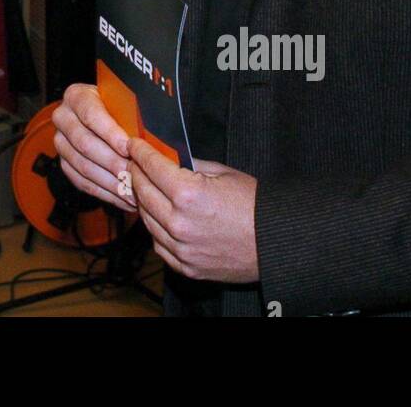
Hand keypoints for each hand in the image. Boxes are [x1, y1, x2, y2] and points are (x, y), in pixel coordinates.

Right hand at [50, 84, 136, 212]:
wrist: (101, 113)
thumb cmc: (117, 105)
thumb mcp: (123, 99)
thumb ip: (131, 111)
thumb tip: (151, 131)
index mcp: (76, 96)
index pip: (91, 114)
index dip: (110, 132)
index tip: (129, 147)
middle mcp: (63, 117)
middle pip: (85, 143)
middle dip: (112, 161)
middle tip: (134, 173)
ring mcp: (61, 142)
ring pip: (83, 166)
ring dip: (110, 181)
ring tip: (133, 191)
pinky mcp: (64, 163)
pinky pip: (82, 182)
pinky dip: (105, 192)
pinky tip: (124, 197)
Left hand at [127, 138, 259, 282]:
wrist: (276, 243)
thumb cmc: (254, 205)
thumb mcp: (223, 173)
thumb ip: (190, 164)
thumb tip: (168, 155)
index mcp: (188, 194)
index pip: (151, 167)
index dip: (140, 152)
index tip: (134, 144)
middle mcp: (179, 223)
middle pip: (142, 192)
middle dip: (136, 173)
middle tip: (135, 163)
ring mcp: (180, 248)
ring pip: (146, 219)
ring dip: (142, 200)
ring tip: (145, 188)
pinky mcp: (185, 266)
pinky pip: (158, 244)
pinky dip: (155, 228)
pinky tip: (159, 216)